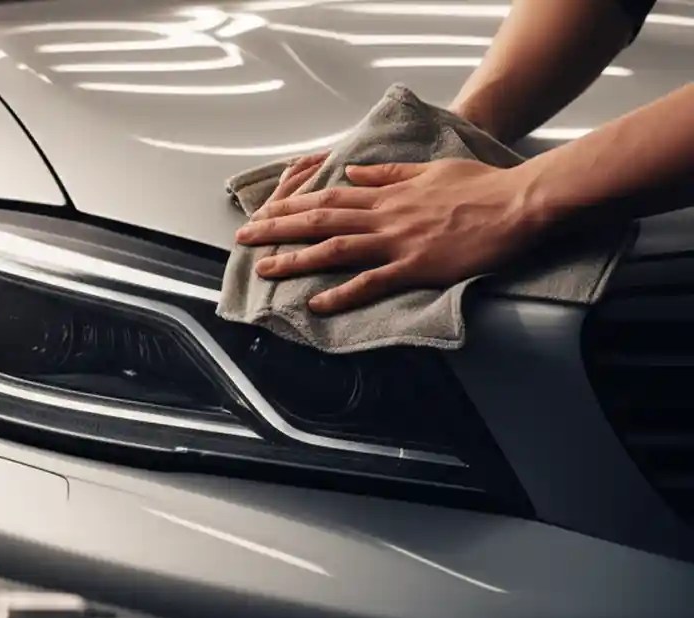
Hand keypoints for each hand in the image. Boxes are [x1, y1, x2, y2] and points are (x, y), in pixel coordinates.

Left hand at [234, 159, 546, 314]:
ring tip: (265, 269)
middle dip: (278, 229)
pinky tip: (316, 303)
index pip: (327, 197)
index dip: (291, 205)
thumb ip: (388, 173)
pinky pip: (372, 282)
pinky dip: (342, 293)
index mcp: (387, 193)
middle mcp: (384, 215)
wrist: (518, 201)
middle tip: (244, 238)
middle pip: (319, 221)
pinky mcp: (416, 266)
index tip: (264, 212)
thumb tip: (354, 171)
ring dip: (296, 260)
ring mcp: (398, 242)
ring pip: (335, 250)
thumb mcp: (428, 169)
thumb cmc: (480, 185)